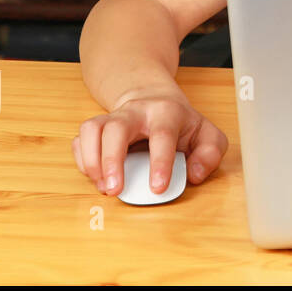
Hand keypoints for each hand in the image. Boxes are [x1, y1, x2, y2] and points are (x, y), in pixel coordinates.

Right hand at [72, 85, 228, 196]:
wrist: (155, 100)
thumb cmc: (182, 124)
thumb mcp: (207, 135)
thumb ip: (210, 154)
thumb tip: (194, 175)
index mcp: (167, 112)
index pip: (162, 135)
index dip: (160, 162)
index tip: (158, 187)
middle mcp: (136, 112)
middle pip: (117, 128)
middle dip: (113, 160)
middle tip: (114, 190)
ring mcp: (113, 117)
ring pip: (92, 129)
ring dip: (92, 160)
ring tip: (103, 186)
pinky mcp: (97, 127)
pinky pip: (81, 139)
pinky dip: (82, 159)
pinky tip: (95, 176)